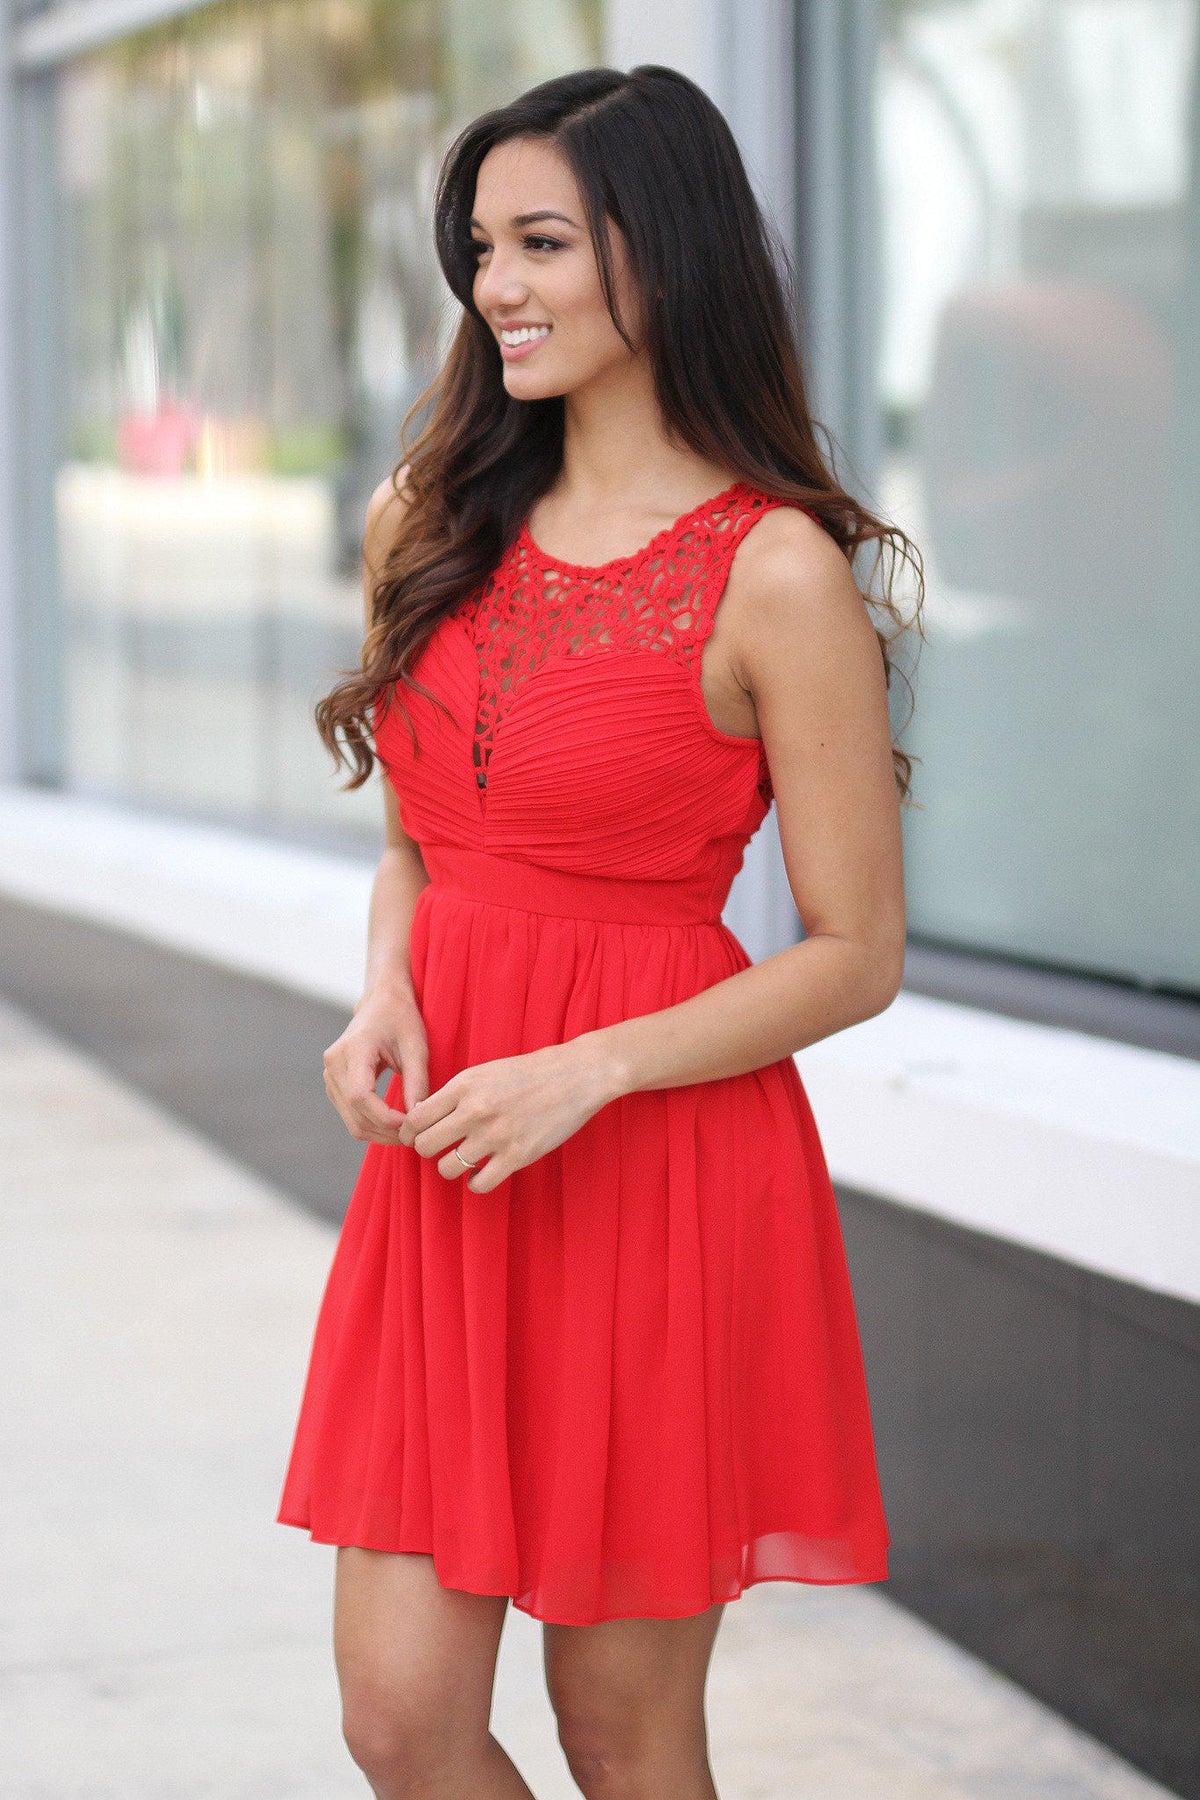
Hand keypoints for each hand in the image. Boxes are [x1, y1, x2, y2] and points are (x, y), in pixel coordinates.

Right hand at [323, 986, 429, 1142]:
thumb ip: (417, 1082)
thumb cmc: (401, 1018)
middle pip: (355, 1113)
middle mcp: (334, 1063)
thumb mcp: (416, 1047)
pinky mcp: (334, 1084)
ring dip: (379, 1133)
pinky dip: (371, 1125)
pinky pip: (350, 1114)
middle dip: (385, 1132)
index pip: (362, 1096)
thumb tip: (418, 1118)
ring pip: (351, 1120)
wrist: (381, 1000)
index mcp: (353, 1049)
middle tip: (415, 1136)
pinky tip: (394, 1125)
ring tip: (407, 1133)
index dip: (386, 1118)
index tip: (411, 1124)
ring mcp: (330, 1075)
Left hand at [396, 1034, 623, 1192]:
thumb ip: (453, 1094)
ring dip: (451, 1168)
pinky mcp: (518, 1155)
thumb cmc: (527, 1073)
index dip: (411, 1132)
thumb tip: (421, 1118)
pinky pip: (479, 1184)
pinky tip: (483, 1172)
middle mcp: (475, 1110)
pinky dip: (476, 1183)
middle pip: (424, 1146)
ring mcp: (496, 1135)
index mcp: (463, 1085)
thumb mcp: (483, 1072)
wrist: (574, 1075)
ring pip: (447, 1169)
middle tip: (441, 1148)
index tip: (419, 1135)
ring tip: (464, 1160)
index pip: (415, 1119)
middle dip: (427, 1150)